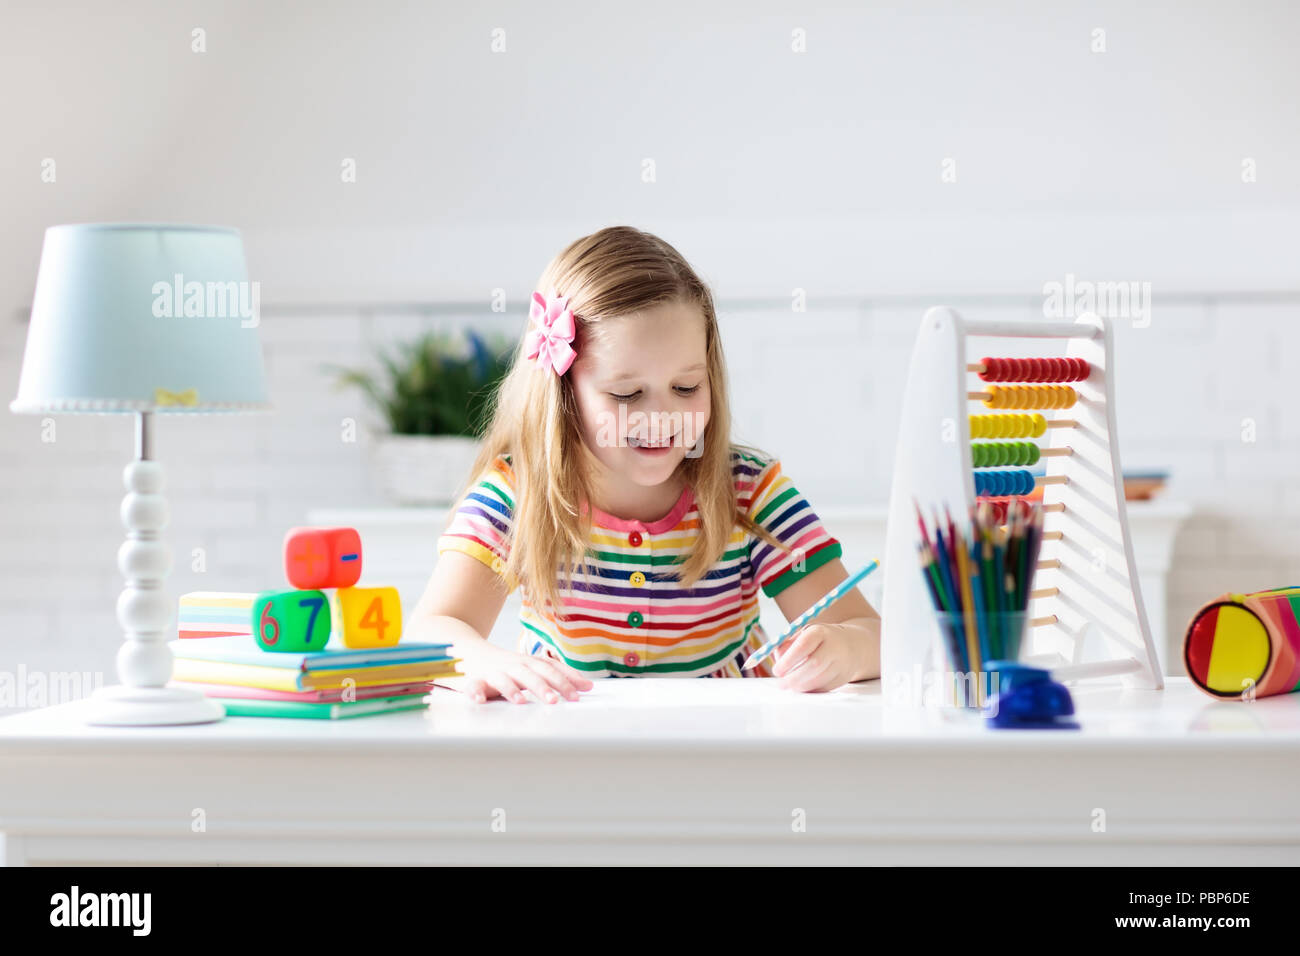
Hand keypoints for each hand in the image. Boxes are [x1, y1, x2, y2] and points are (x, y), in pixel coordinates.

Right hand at [433, 640, 593, 704]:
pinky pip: (473, 685)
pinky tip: (479, 700)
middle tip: (556, 701)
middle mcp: (514, 665)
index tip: (582, 691)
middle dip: (543, 686)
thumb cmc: (508, 666)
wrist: (469, 652)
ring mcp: (494, 672)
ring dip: (511, 690)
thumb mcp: (533, 669)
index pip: (551, 668)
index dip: (566, 679)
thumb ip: (559, 677)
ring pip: (504, 679)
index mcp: (529, 663)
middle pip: (531, 673)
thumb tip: (588, 686)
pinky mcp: (474, 680)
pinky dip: (475, 691)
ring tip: (521, 702)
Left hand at [771, 620, 873, 692]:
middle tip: (781, 684)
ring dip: (801, 685)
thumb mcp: (803, 635)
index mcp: (820, 632)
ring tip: (790, 685)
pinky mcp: (843, 677)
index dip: (788, 660)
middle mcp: (833, 646)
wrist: (851, 645)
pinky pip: (825, 687)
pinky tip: (804, 686)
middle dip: (794, 677)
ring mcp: (841, 663)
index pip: (804, 645)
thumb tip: (777, 659)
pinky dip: (811, 689)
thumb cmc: (819, 640)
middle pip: (814, 664)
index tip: (776, 670)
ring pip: (820, 678)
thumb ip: (787, 645)